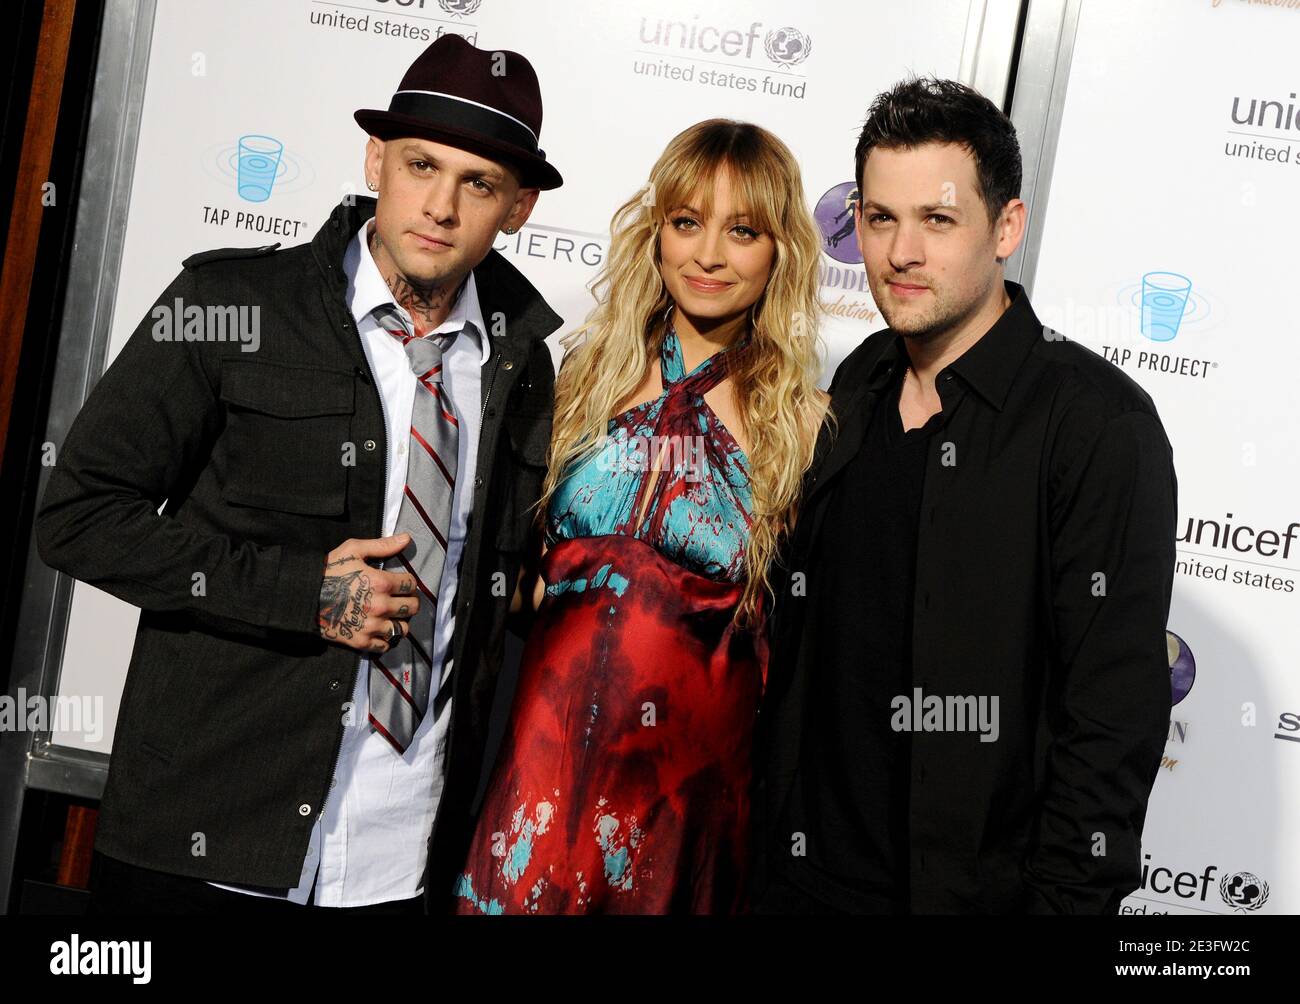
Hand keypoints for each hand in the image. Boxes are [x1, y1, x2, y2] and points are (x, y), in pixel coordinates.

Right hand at [318, 534, 419, 652]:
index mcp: (382, 583)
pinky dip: (385, 639)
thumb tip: (407, 539)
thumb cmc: (329, 571)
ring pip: (402, 629)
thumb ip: (382, 545)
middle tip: (400, 599)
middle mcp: (381, 606)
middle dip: (409, 601)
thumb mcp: (353, 550)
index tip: (402, 583)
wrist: (304, 597)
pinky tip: (380, 630)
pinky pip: (385, 645)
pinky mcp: (361, 641)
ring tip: (392, 616)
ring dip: (400, 621)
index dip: (409, 582)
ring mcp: (372, 626)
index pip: (411, 584)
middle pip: (412, 607)